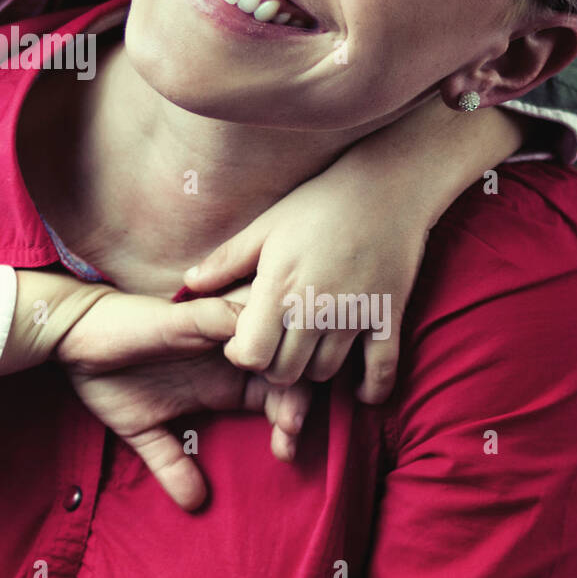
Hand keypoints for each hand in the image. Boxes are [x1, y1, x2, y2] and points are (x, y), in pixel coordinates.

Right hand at [56, 290, 311, 510]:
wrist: (70, 337)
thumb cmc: (107, 375)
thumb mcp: (142, 429)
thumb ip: (171, 462)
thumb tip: (194, 505)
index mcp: (225, 377)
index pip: (282, 390)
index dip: (293, 419)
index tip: (284, 453)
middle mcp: (228, 350)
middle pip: (292, 364)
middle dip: (301, 399)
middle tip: (289, 432)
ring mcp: (216, 328)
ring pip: (275, 338)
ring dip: (286, 371)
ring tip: (281, 412)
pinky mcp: (196, 311)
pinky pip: (238, 315)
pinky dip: (252, 338)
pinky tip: (248, 367)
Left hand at [183, 176, 424, 404]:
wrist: (385, 188)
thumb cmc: (318, 203)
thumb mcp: (265, 227)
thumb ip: (226, 261)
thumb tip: (189, 282)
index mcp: (280, 289)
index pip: (252, 356)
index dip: (241, 354)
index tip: (243, 338)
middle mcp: (316, 311)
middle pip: (284, 372)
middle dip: (271, 365)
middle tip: (272, 346)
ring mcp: (354, 317)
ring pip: (324, 373)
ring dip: (310, 369)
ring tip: (305, 350)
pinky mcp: (388, 318)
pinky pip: (381, 372)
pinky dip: (369, 389)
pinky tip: (357, 389)